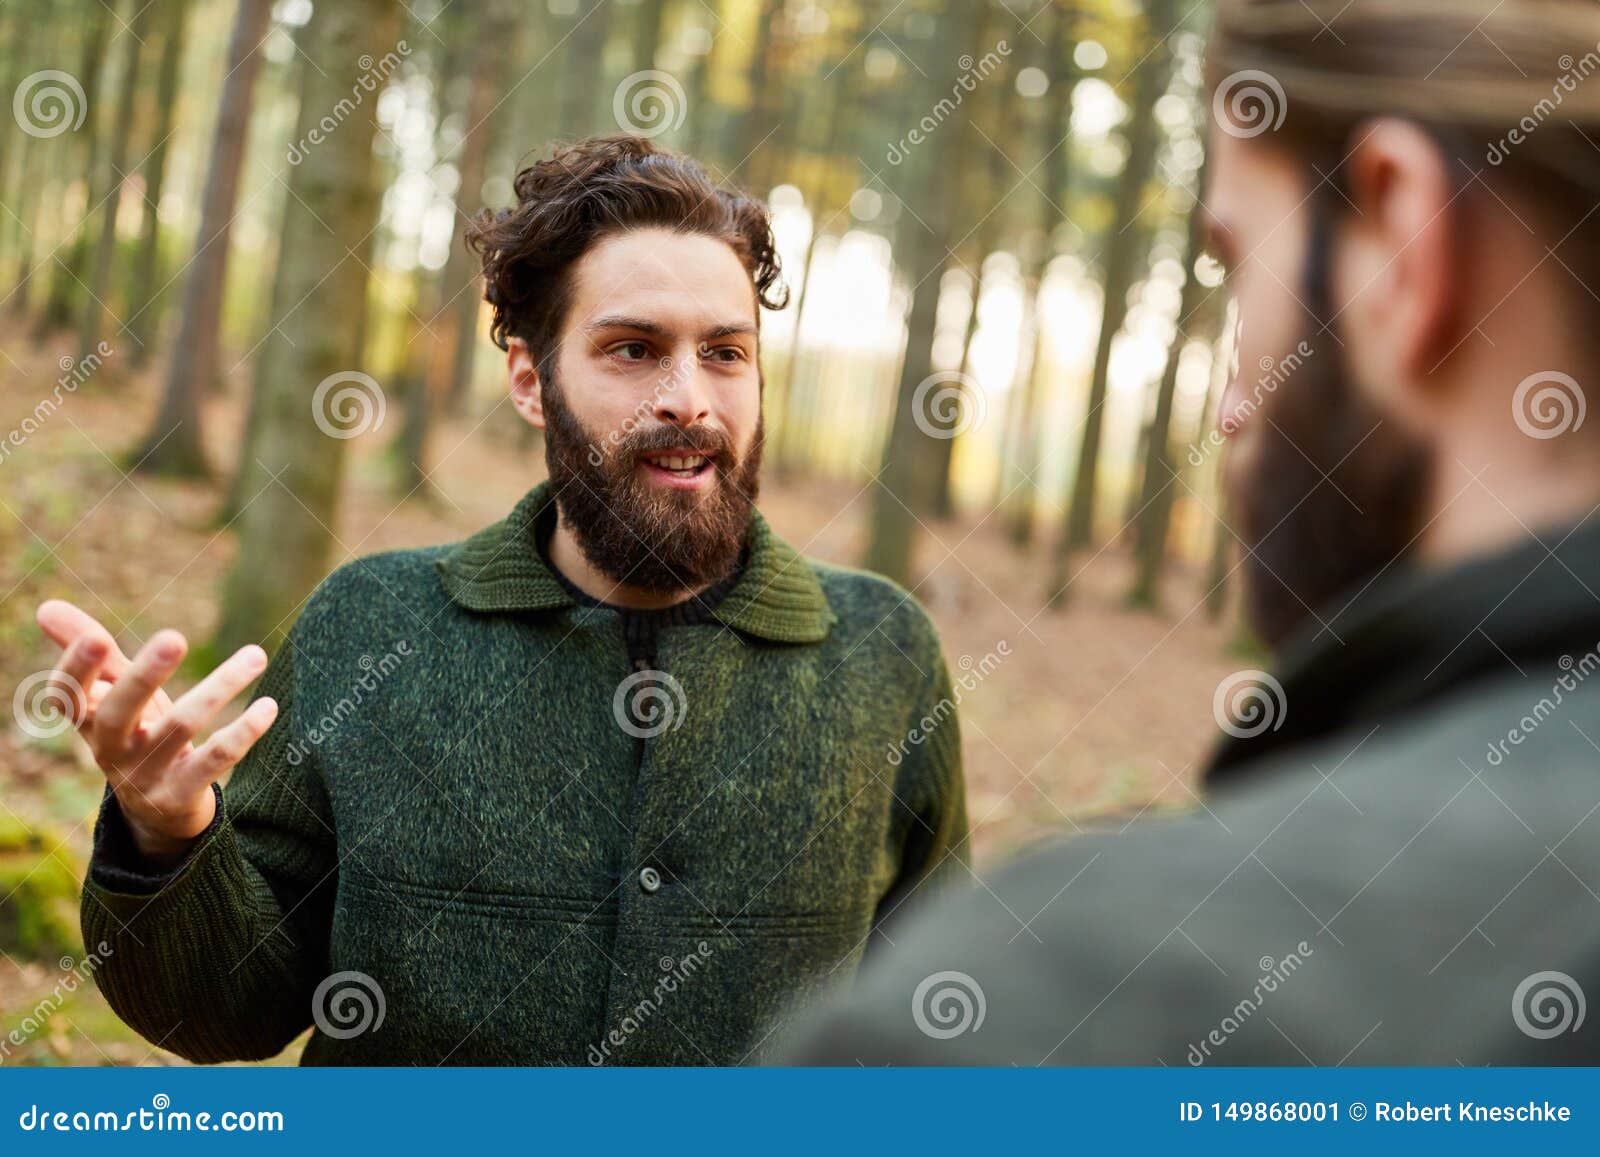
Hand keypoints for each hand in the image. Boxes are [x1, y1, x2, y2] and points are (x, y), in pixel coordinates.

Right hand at [34, 599, 279, 861]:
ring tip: (256, 654)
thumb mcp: (114, 696)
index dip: (76, 670)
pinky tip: (268, 704)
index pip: (67, 696)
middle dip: (144, 675)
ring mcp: (146, 775)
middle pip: (119, 712)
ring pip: (180, 728)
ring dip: (220, 687)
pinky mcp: (182, 795)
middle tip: (175, 637)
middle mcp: (111, 750)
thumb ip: (89, 652)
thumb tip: (44, 606)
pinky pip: (215, 760)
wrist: (159, 812)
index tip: (96, 638)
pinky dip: (243, 732)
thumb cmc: (136, 734)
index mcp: (89, 721)